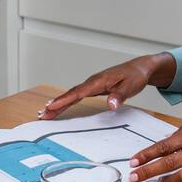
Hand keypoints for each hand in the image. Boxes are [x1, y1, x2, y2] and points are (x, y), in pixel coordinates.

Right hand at [38, 53, 176, 119]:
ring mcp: (92, 85)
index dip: (64, 99)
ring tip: (45, 113)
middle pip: (70, 94)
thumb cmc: (135, 76)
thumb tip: (111, 105)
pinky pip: (76, 95)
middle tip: (42, 114)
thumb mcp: (131, 86)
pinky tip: (59, 107)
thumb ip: (120, 95)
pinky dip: (66, 101)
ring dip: (58, 104)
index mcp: (99, 81)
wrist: (139, 68)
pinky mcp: (94, 88)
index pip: (78, 92)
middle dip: (56, 104)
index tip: (51, 106)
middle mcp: (92, 82)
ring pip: (71, 95)